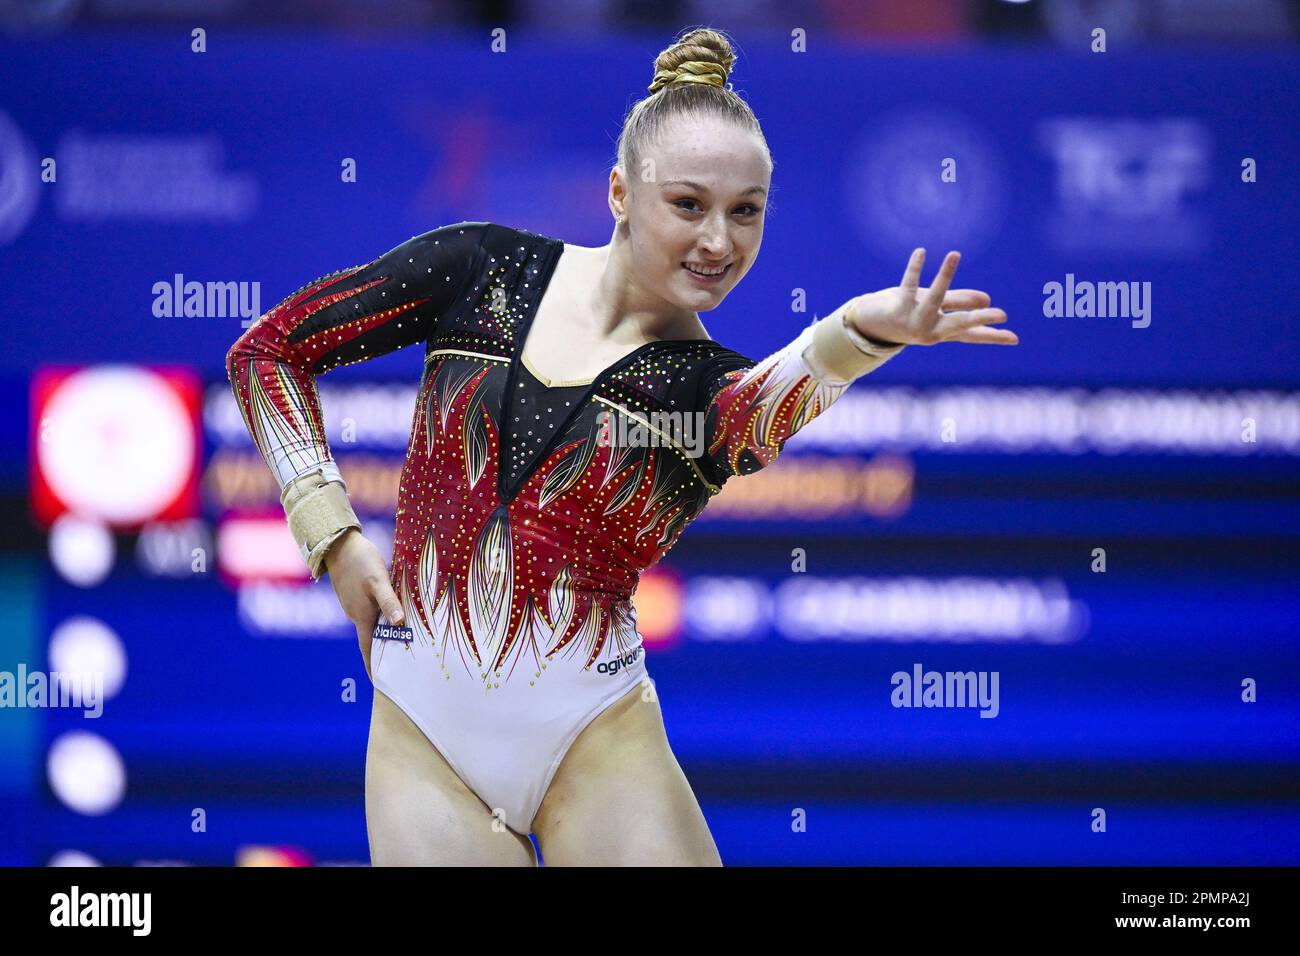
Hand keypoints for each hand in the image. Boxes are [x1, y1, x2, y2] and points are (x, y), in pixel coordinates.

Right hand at [323, 528, 404, 681]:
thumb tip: (400, 623)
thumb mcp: (379, 581)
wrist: (340, 544)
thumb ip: (389, 601)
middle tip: (401, 665)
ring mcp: (355, 605)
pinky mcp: (357, 594)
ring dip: (385, 633)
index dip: (374, 667)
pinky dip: (382, 616)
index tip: (380, 684)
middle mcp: (357, 615)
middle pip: (372, 639)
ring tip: (404, 640)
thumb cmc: (361, 562)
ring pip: (373, 624)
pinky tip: (394, 613)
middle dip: (384, 652)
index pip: (368, 650)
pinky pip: (372, 611)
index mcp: (362, 616)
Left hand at [843, 248, 1016, 346]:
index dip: (993, 336)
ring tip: (955, 254)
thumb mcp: (935, 309)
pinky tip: (922, 252)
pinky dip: (915, 267)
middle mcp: (929, 330)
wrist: (870, 326)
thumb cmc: (909, 316)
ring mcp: (913, 320)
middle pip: (958, 324)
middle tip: (1000, 313)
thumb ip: (959, 302)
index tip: (1015, 338)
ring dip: (944, 276)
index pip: (972, 335)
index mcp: (942, 333)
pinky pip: (908, 284)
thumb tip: (987, 299)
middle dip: (979, 319)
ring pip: (934, 298)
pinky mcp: (897, 308)